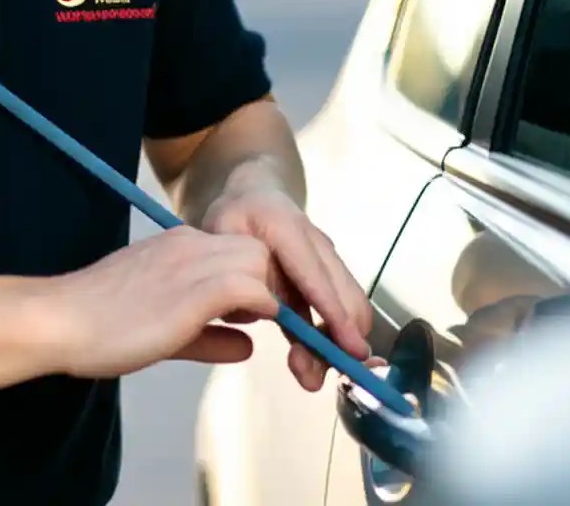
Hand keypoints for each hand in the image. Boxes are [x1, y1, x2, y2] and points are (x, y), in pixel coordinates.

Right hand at [42, 227, 279, 378]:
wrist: (59, 320)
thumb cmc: (96, 326)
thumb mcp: (163, 328)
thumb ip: (208, 335)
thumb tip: (248, 346)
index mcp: (177, 245)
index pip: (237, 249)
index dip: (252, 280)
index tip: (247, 313)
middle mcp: (189, 244)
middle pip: (258, 249)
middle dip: (267, 281)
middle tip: (255, 318)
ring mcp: (192, 264)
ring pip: (259, 261)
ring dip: (266, 293)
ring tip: (247, 324)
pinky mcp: (194, 291)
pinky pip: (249, 287)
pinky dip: (260, 306)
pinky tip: (245, 327)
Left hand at [202, 174, 371, 392]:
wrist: (254, 192)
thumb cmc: (232, 217)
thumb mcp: (218, 236)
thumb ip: (233, 273)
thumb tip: (259, 313)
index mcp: (287, 229)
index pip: (315, 277)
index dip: (334, 315)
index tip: (351, 349)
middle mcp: (317, 243)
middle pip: (343, 295)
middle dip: (339, 340)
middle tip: (312, 378)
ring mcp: (327, 257)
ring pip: (348, 303)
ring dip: (335, 342)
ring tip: (308, 374)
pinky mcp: (328, 272)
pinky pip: (339, 304)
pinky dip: (332, 333)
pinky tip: (311, 358)